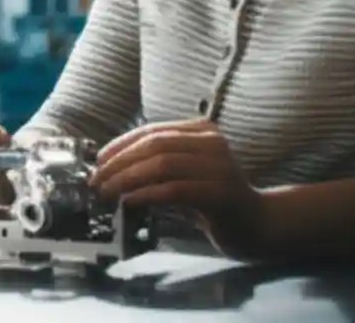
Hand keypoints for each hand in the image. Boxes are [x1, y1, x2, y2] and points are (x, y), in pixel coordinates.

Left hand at [89, 118, 266, 258]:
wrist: (257, 224)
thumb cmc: (213, 199)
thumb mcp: (183, 173)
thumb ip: (156, 164)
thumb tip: (111, 167)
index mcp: (201, 131)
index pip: (152, 131)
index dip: (120, 145)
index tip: (98, 161)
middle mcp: (212, 142)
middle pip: (154, 146)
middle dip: (119, 163)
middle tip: (97, 180)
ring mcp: (219, 166)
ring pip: (162, 165)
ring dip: (127, 179)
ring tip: (108, 192)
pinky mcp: (220, 193)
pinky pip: (174, 189)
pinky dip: (146, 194)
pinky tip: (129, 202)